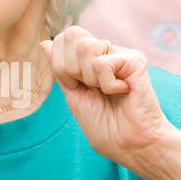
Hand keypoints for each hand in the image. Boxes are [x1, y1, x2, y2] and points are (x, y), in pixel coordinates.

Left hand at [40, 27, 172, 171]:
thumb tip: (46, 42)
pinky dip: (107, 85)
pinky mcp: (135, 60)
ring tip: (107, 92)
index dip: (60, 64)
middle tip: (91, 89)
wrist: (129, 144)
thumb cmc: (104, 125)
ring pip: (85, 47)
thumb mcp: (72, 95)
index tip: (76, 86)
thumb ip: (59, 69)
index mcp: (88, 58)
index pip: (62, 38)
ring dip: (90, 78)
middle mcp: (105, 51)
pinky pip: (102, 63)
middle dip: (71, 69)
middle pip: (72, 35)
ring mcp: (120, 53)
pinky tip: (122, 92)